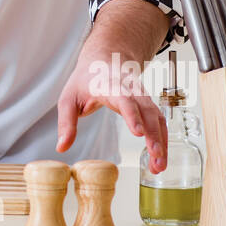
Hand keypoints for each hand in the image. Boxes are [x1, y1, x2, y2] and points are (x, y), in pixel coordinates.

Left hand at [56, 50, 167, 172]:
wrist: (105, 58)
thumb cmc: (86, 79)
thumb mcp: (68, 98)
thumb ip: (66, 122)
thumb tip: (62, 147)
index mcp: (109, 85)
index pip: (124, 99)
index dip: (132, 115)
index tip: (138, 133)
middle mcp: (130, 89)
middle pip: (146, 111)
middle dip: (153, 134)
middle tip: (155, 156)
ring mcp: (142, 96)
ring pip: (157, 117)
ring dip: (161, 141)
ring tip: (159, 166)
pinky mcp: (148, 104)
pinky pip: (159, 121)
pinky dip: (162, 140)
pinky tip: (160, 159)